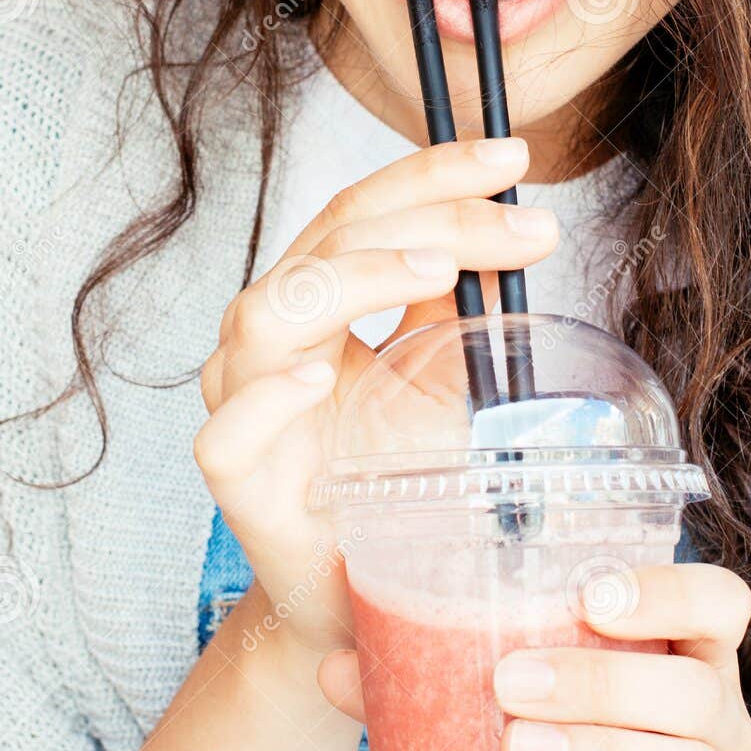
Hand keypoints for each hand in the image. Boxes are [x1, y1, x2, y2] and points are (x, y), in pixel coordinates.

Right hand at [194, 136, 557, 654]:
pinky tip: (319, 376)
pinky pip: (228, 431)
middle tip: (522, 223)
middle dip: (430, 217)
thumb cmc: (388, 479)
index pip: (360, 209)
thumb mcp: (437, 377)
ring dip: (355, 279)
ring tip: (436, 268)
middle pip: (328, 243)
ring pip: (269, 314)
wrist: (351, 593)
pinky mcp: (234, 480)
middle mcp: (267, 338)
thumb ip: (453, 307)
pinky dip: (270, 397)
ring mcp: (240, 404)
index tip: (512, 157)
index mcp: (312, 300)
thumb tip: (512, 226)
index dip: (433, 172)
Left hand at [493, 563, 750, 750]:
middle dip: (600, 683)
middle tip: (510, 684)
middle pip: (695, 692)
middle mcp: (723, 731)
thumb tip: (387, 656)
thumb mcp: (611, 703)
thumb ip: (532, 663)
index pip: (718, 605)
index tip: (588, 599)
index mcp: (700, 666)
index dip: (668, 594)